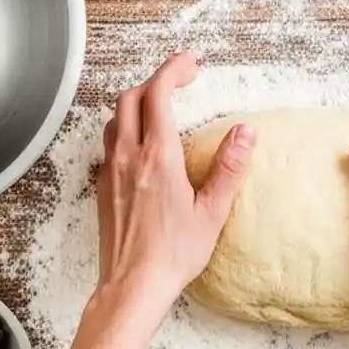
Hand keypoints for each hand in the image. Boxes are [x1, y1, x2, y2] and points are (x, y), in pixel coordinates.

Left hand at [95, 52, 255, 318]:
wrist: (132, 286)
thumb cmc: (173, 254)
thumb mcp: (212, 212)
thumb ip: (229, 167)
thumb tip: (246, 132)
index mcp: (158, 158)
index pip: (158, 95)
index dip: (172, 69)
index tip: (190, 62)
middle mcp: (129, 158)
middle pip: (130, 98)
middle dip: (155, 80)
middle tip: (181, 80)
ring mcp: (111, 171)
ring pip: (115, 118)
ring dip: (136, 102)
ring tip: (161, 105)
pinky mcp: (103, 187)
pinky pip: (110, 142)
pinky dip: (125, 127)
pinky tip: (143, 142)